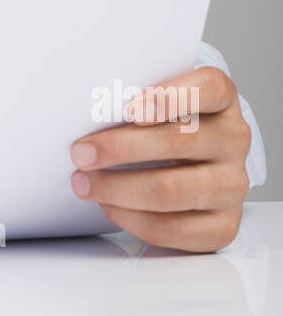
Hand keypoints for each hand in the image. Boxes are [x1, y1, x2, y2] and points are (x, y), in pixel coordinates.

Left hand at [70, 67, 251, 251]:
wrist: (195, 171)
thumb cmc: (166, 130)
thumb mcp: (159, 107)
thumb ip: (136, 103)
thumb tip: (87, 113)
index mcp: (222, 101)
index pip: (210, 88)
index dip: (171, 98)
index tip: (131, 110)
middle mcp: (233, 141)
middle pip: (179, 141)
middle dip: (120, 148)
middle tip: (81, 154)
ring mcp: (233, 185)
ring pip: (173, 189)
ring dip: (119, 188)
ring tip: (85, 184)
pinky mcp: (224, 225)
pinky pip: (174, 228)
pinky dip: (133, 218)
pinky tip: (110, 206)